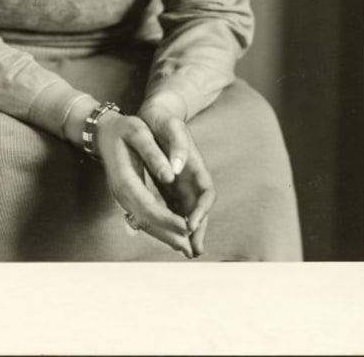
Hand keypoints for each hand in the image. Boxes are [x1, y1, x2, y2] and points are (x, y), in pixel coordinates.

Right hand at [94, 111, 194, 257]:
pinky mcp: (127, 197)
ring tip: (185, 247)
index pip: (149, 207)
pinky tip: (171, 233)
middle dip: (169, 235)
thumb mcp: (139, 133)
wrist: (104, 132)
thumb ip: (153, 154)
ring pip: (144, 223)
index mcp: (125, 179)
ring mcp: (123, 197)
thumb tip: (169, 176)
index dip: (169, 220)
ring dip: (164, 236)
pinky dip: (157, 227)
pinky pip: (142, 217)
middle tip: (191, 249)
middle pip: (146, 221)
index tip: (188, 229)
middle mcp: (122, 193)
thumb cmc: (124, 129)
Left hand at [138, 94, 215, 257]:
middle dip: (199, 229)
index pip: (206, 192)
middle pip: (199, 207)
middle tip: (194, 252)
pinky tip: (170, 236)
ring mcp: (181, 181)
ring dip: (188, 231)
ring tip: (186, 252)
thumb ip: (177, 145)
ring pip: (187, 210)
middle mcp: (191, 176)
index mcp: (195, 164)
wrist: (157, 112)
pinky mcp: (170, 184)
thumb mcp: (170, 126)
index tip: (192, 225)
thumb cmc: (163, 118)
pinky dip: (175, 221)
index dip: (202, 210)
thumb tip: (177, 168)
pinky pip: (175, 206)